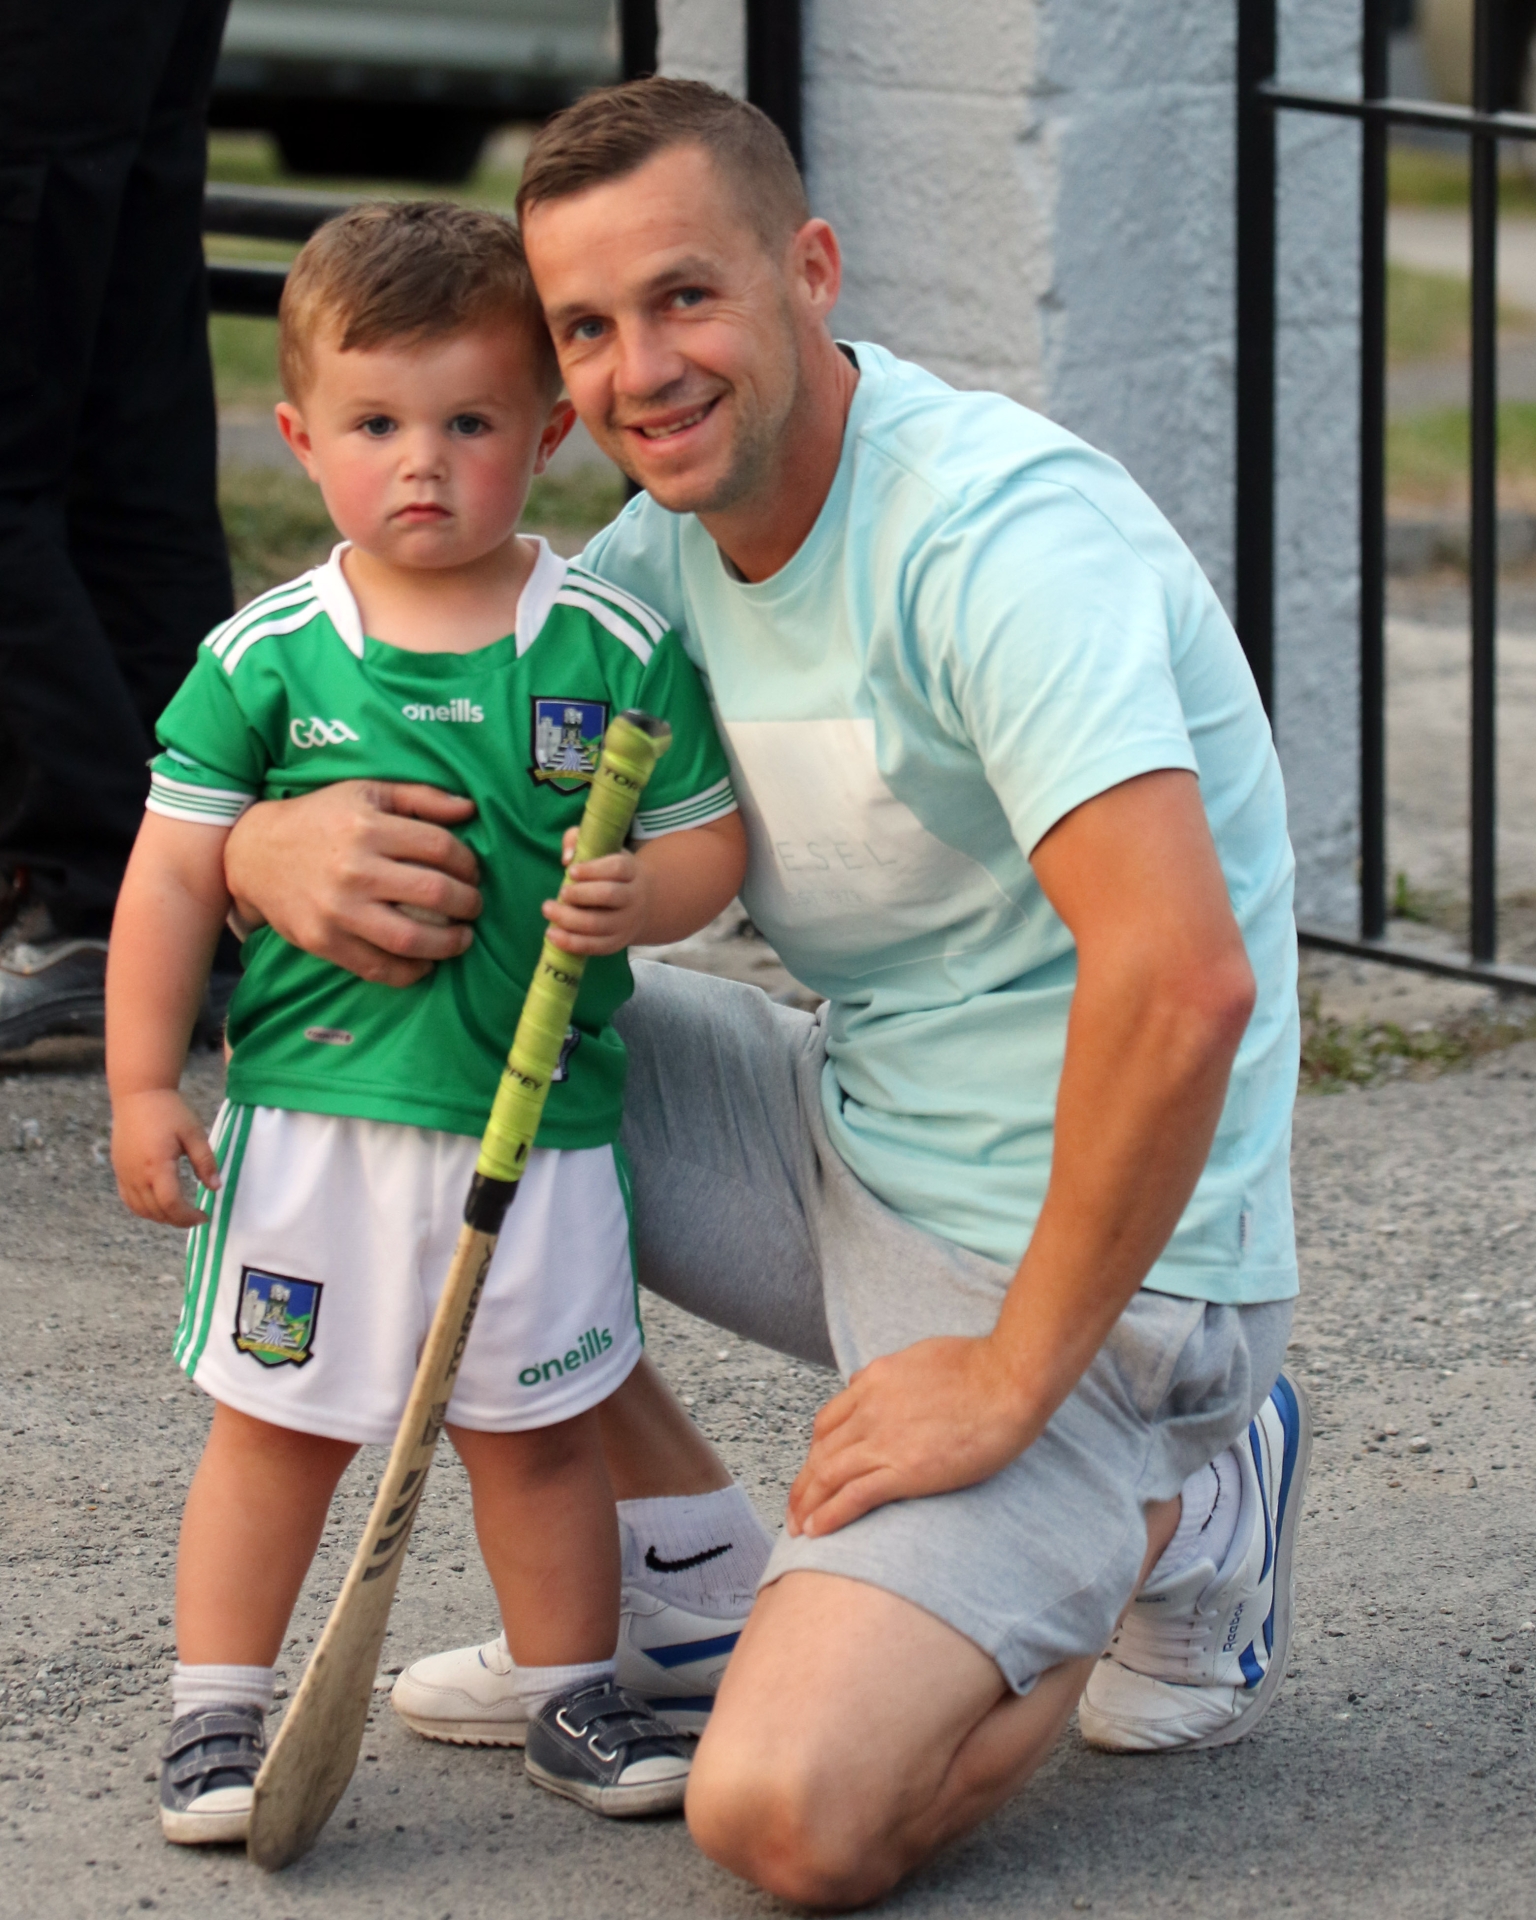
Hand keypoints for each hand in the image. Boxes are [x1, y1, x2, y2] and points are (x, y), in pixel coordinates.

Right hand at [111, 1090, 219, 1227]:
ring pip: (140, 1209)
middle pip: (155, 1211)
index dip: (188, 1217)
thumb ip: (205, 1162)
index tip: (204, 1216)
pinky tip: (159, 1205)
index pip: (171, 1204)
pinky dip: (144, 1209)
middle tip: (196, 1217)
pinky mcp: (119, 1169)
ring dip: (161, 1217)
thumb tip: (215, 1188)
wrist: (138, 1094)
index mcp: (157, 1165)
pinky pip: (129, 1199)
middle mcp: (137, 1174)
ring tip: (180, 1213)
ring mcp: (124, 1173)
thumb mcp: (194, 1133)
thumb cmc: (169, 1110)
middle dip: (177, 1220)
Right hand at [223, 781, 482, 986]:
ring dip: (450, 944)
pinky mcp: (323, 941)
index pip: (441, 848)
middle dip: (468, 903)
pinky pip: (378, 968)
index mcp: (368, 826)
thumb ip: (421, 797)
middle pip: (435, 893)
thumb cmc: (321, 819)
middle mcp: (354, 869)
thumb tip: (470, 810)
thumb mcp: (367, 792)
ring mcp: (338, 909)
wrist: (254, 853)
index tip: (472, 873)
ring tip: (461, 938)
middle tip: (473, 906)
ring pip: (411, 938)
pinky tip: (425, 964)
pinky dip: (411, 972)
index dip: (469, 864)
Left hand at [541, 827, 654, 955]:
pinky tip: (552, 934)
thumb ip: (578, 840)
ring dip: (570, 920)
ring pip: (600, 925)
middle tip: (561, 892)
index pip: (617, 868)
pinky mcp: (617, 943)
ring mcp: (627, 923)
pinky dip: (572, 943)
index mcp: (632, 871)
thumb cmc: (609, 872)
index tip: (571, 870)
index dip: (593, 869)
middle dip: (581, 895)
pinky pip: (595, 947)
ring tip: (547, 909)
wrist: (642, 902)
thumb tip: (566, 858)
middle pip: (609, 896)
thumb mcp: (601, 850)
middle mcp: (633, 897)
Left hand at [786, 1335, 1037, 1538]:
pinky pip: (853, 1496)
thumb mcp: (921, 1356)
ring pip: (827, 1475)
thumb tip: (873, 1381)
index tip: (813, 1471)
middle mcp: (868, 1409)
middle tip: (794, 1508)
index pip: (828, 1422)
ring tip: (797, 1527)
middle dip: (803, 1483)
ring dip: (807, 1504)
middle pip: (820, 1452)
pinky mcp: (904, 1469)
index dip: (815, 1451)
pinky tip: (816, 1531)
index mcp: (873, 1380)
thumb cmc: (980, 1366)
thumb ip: (893, 1374)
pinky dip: (829, 1515)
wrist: (1008, 1379)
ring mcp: (883, 1440)